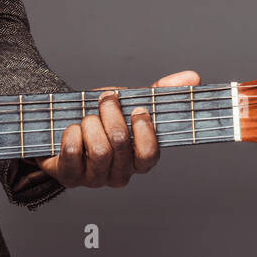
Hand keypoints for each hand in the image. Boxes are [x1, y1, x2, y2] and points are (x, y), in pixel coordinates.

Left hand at [36, 70, 199, 188]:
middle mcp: (120, 174)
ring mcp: (95, 179)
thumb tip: (192, 77)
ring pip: (99, 149)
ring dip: (90, 123)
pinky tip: (72, 129)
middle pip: (121, 143)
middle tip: (106, 100)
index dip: (144, 131)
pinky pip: (73, 153)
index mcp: (139, 159)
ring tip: (87, 117)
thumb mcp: (130, 103)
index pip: (149, 155)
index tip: (136, 108)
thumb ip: (161, 92)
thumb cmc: (103, 120)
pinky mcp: (70, 177)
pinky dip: (71, 133)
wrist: (64, 128)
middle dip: (111, 113)